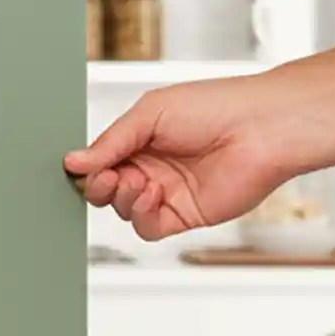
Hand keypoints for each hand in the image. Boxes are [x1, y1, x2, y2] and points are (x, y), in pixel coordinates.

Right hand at [64, 75, 296, 240]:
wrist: (261, 129)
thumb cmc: (215, 108)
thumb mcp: (149, 114)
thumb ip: (111, 142)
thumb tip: (74, 162)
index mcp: (141, 139)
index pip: (101, 160)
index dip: (88, 165)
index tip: (79, 164)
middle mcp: (152, 167)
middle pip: (107, 189)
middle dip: (98, 185)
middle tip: (105, 176)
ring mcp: (168, 192)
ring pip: (123, 209)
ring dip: (121, 198)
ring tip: (136, 181)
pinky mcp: (185, 215)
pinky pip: (148, 227)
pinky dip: (141, 215)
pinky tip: (151, 195)